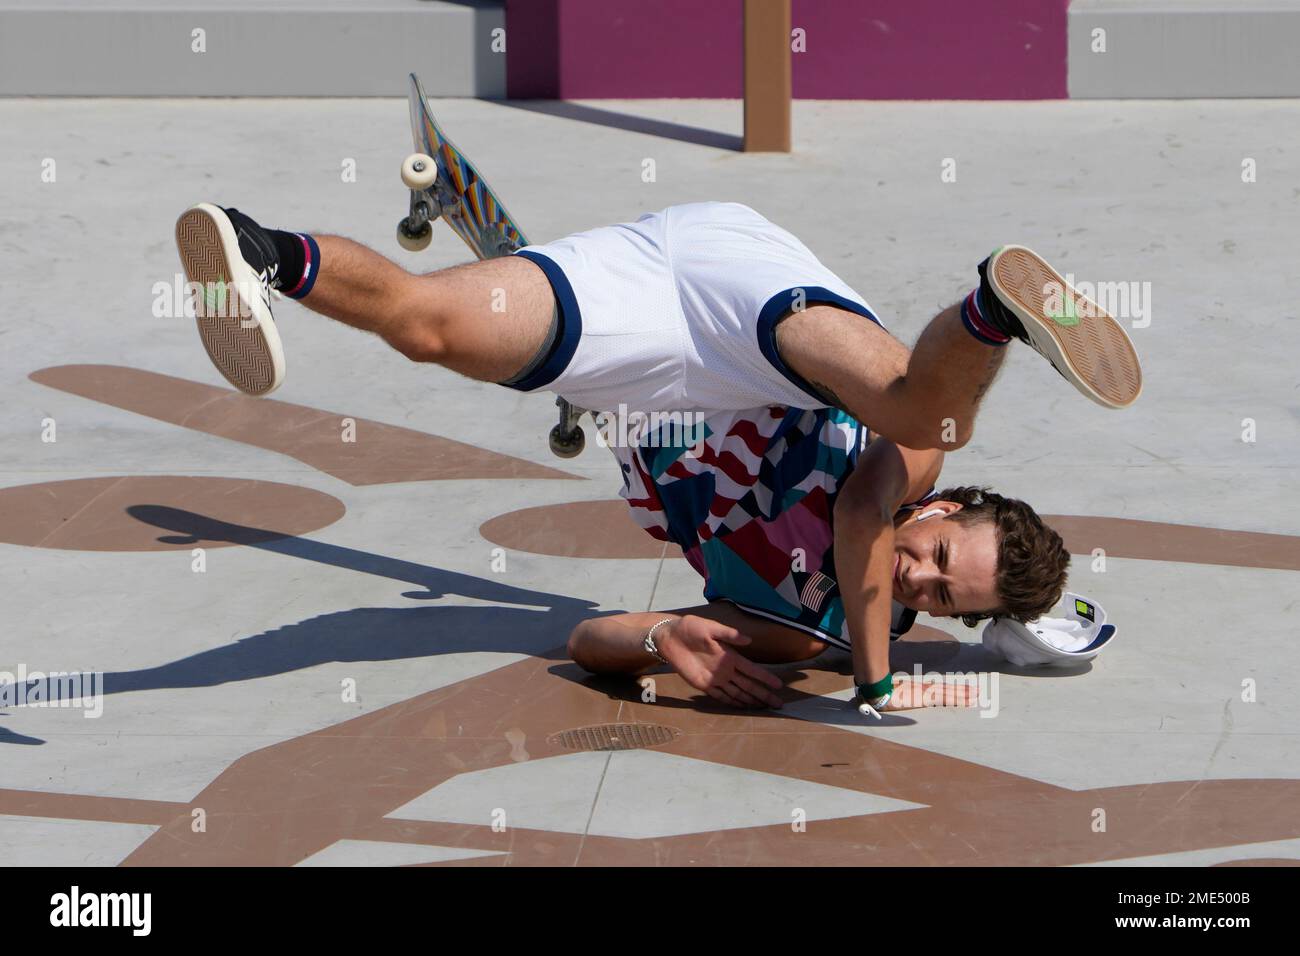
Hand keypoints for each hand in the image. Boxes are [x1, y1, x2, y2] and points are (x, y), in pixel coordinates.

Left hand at [657, 615, 784, 708]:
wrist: (670, 637)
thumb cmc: (691, 628)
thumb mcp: (711, 627)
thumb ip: (729, 634)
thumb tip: (749, 640)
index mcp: (730, 656)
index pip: (752, 670)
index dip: (765, 677)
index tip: (779, 685)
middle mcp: (726, 669)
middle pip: (748, 685)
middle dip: (763, 694)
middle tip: (778, 704)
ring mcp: (715, 678)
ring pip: (737, 693)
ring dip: (750, 701)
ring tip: (764, 708)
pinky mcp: (703, 685)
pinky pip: (720, 696)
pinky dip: (731, 703)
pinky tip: (742, 708)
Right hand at [882, 676, 978, 709]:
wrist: (880, 691)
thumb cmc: (885, 693)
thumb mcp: (898, 694)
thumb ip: (904, 696)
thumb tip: (904, 697)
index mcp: (921, 689)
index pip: (941, 689)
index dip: (954, 690)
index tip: (965, 690)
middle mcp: (926, 688)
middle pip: (948, 689)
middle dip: (964, 691)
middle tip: (978, 691)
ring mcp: (927, 693)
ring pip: (950, 693)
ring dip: (964, 694)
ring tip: (977, 695)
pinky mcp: (927, 698)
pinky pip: (946, 699)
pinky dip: (958, 699)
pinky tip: (967, 701)